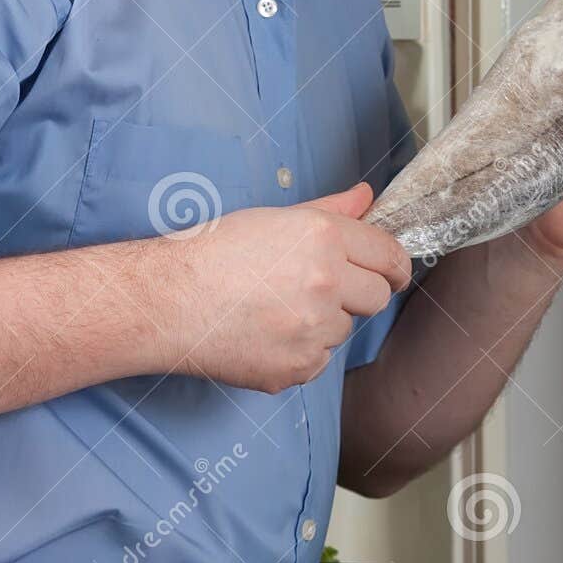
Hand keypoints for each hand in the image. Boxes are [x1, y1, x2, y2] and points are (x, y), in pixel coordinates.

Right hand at [163, 182, 412, 393]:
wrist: (167, 300)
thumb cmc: (211, 253)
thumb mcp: (273, 218)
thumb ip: (330, 209)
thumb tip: (366, 196)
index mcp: (323, 238)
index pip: (390, 256)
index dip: (395, 266)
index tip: (392, 274)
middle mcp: (326, 282)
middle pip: (378, 297)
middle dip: (360, 295)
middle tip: (322, 291)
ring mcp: (313, 329)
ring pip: (344, 330)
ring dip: (323, 323)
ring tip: (275, 309)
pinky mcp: (297, 366)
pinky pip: (317, 360)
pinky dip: (299, 351)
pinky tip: (264, 333)